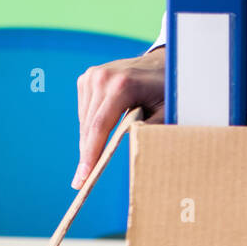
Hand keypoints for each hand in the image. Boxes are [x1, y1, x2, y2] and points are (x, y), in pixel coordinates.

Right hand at [74, 48, 165, 188]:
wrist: (160, 63)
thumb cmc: (165, 89)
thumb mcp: (165, 111)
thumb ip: (150, 130)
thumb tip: (135, 152)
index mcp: (122, 85)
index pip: (100, 126)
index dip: (90, 154)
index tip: (83, 178)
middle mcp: (103, 78)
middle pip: (89, 126)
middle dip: (86, 154)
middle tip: (81, 181)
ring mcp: (93, 75)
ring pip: (84, 120)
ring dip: (87, 141)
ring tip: (91, 163)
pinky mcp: (88, 78)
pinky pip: (84, 110)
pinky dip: (89, 125)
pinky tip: (99, 134)